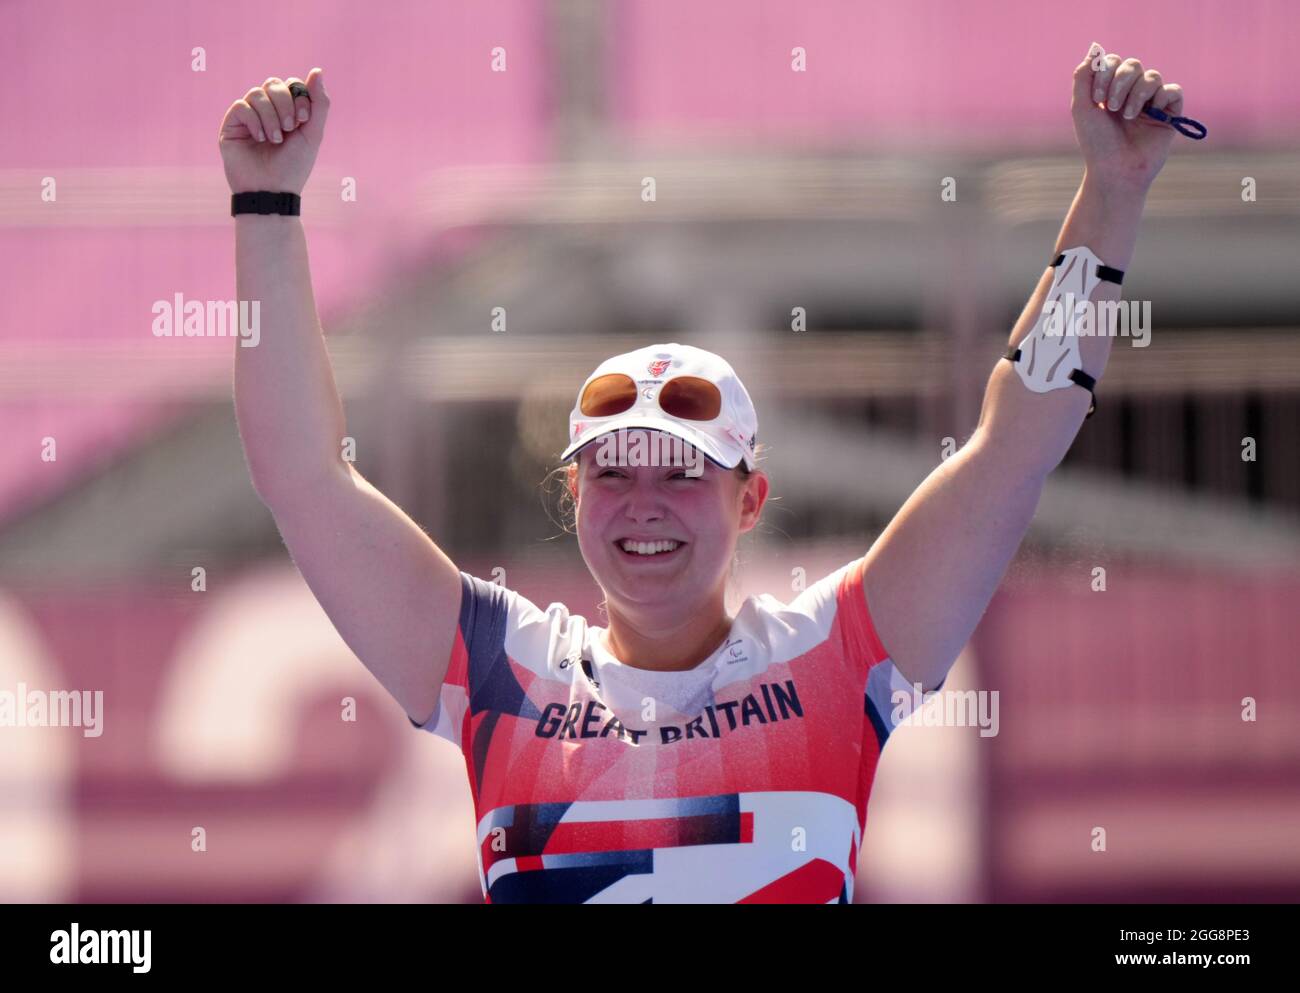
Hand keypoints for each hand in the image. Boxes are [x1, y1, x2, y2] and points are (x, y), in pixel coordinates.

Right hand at [218, 68, 329, 195]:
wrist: (272, 191)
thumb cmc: (294, 166)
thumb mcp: (313, 134)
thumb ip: (319, 103)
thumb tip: (318, 70)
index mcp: (288, 112)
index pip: (291, 85)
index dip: (299, 97)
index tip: (304, 121)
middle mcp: (267, 111)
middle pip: (273, 84)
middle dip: (284, 104)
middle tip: (290, 128)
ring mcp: (248, 117)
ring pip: (257, 93)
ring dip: (270, 116)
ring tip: (274, 140)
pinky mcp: (232, 125)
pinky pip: (241, 106)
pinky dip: (254, 121)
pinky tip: (259, 139)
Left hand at [1072, 43, 1182, 194]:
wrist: (1115, 170)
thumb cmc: (1097, 143)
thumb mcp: (1081, 108)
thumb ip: (1084, 77)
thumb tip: (1094, 50)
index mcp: (1111, 90)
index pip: (1113, 62)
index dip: (1106, 73)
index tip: (1097, 98)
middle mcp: (1132, 93)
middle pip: (1133, 65)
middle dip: (1120, 82)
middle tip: (1111, 107)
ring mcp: (1152, 103)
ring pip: (1152, 76)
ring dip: (1137, 94)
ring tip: (1128, 116)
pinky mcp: (1171, 113)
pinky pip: (1172, 91)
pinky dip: (1160, 99)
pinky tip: (1151, 115)